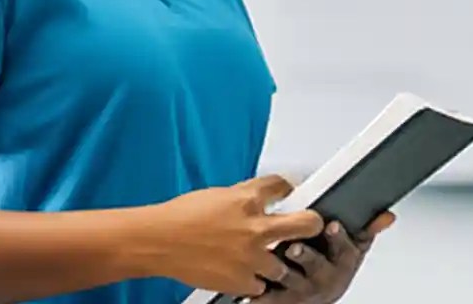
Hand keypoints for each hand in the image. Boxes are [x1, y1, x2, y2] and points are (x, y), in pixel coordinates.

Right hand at [148, 175, 325, 297]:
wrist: (159, 241)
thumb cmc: (180, 217)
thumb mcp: (215, 195)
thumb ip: (241, 197)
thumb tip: (257, 197)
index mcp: (246, 200)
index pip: (282, 186)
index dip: (288, 188)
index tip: (291, 192)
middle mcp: (255, 228)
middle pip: (306, 224)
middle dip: (313, 224)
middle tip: (312, 226)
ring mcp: (251, 257)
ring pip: (284, 264)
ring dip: (276, 263)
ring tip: (263, 261)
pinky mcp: (242, 281)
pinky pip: (261, 286)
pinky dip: (255, 282)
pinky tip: (245, 275)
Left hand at [252, 210, 396, 303]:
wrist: (309, 299)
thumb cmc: (329, 268)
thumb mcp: (351, 250)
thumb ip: (365, 230)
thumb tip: (387, 215)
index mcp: (342, 262)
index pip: (345, 249)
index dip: (339, 239)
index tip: (332, 226)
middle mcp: (323, 278)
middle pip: (316, 266)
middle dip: (307, 256)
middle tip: (296, 246)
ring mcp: (302, 290)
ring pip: (291, 279)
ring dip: (282, 270)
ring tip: (272, 260)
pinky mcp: (281, 300)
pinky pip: (269, 297)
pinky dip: (260, 292)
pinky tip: (251, 284)